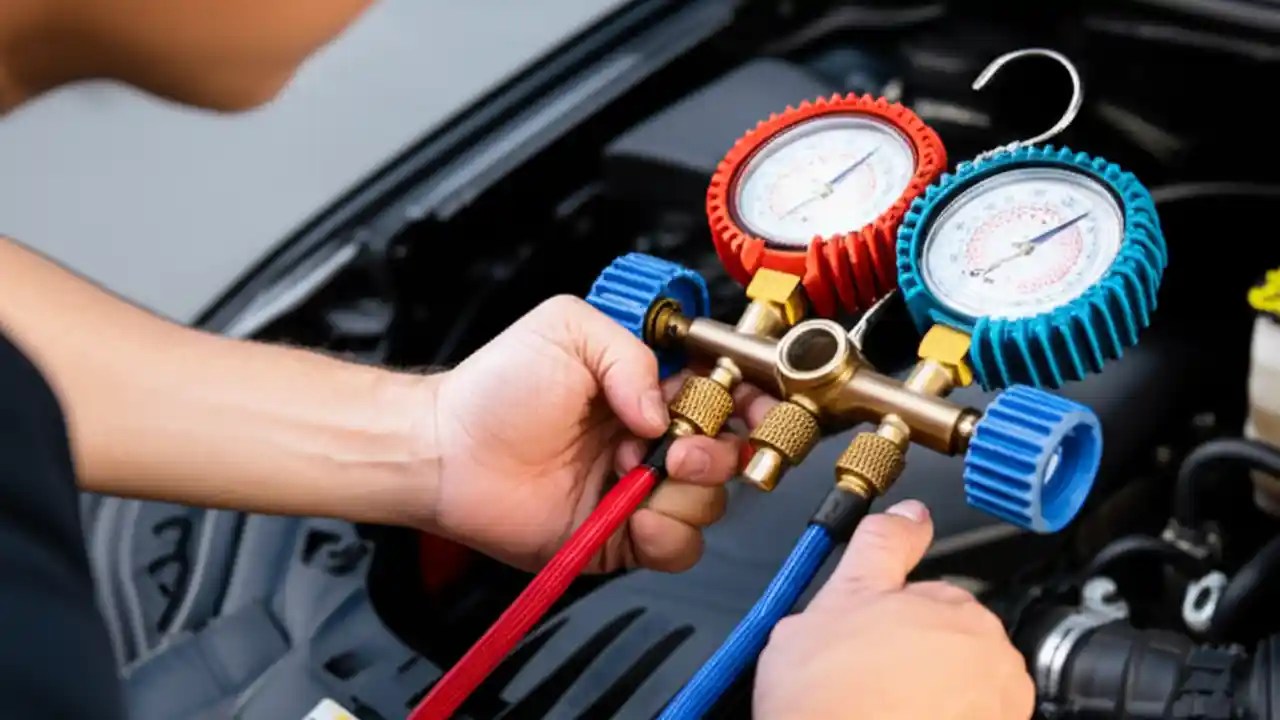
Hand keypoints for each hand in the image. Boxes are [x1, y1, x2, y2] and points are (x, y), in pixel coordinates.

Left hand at [424, 295, 771, 573]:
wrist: (448, 450)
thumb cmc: (496, 387)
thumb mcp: (568, 329)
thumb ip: (631, 355)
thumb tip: (664, 412)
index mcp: (644, 390)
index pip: (721, 397)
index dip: (747, 403)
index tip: (754, 406)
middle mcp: (649, 442)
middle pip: (728, 456)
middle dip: (718, 452)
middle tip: (681, 445)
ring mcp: (636, 492)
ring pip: (709, 504)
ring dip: (688, 493)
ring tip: (639, 474)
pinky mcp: (620, 538)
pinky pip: (676, 549)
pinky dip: (668, 536)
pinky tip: (637, 516)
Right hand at [755, 500, 1033, 719]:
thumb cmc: (833, 698)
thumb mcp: (842, 595)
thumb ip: (882, 545)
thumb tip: (910, 514)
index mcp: (962, 611)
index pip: (929, 599)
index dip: (885, 620)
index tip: (864, 642)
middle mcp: (993, 661)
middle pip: (945, 645)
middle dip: (910, 656)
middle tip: (863, 677)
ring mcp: (998, 709)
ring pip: (955, 688)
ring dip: (926, 695)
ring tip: (877, 707)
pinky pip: (965, 717)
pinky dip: (940, 718)